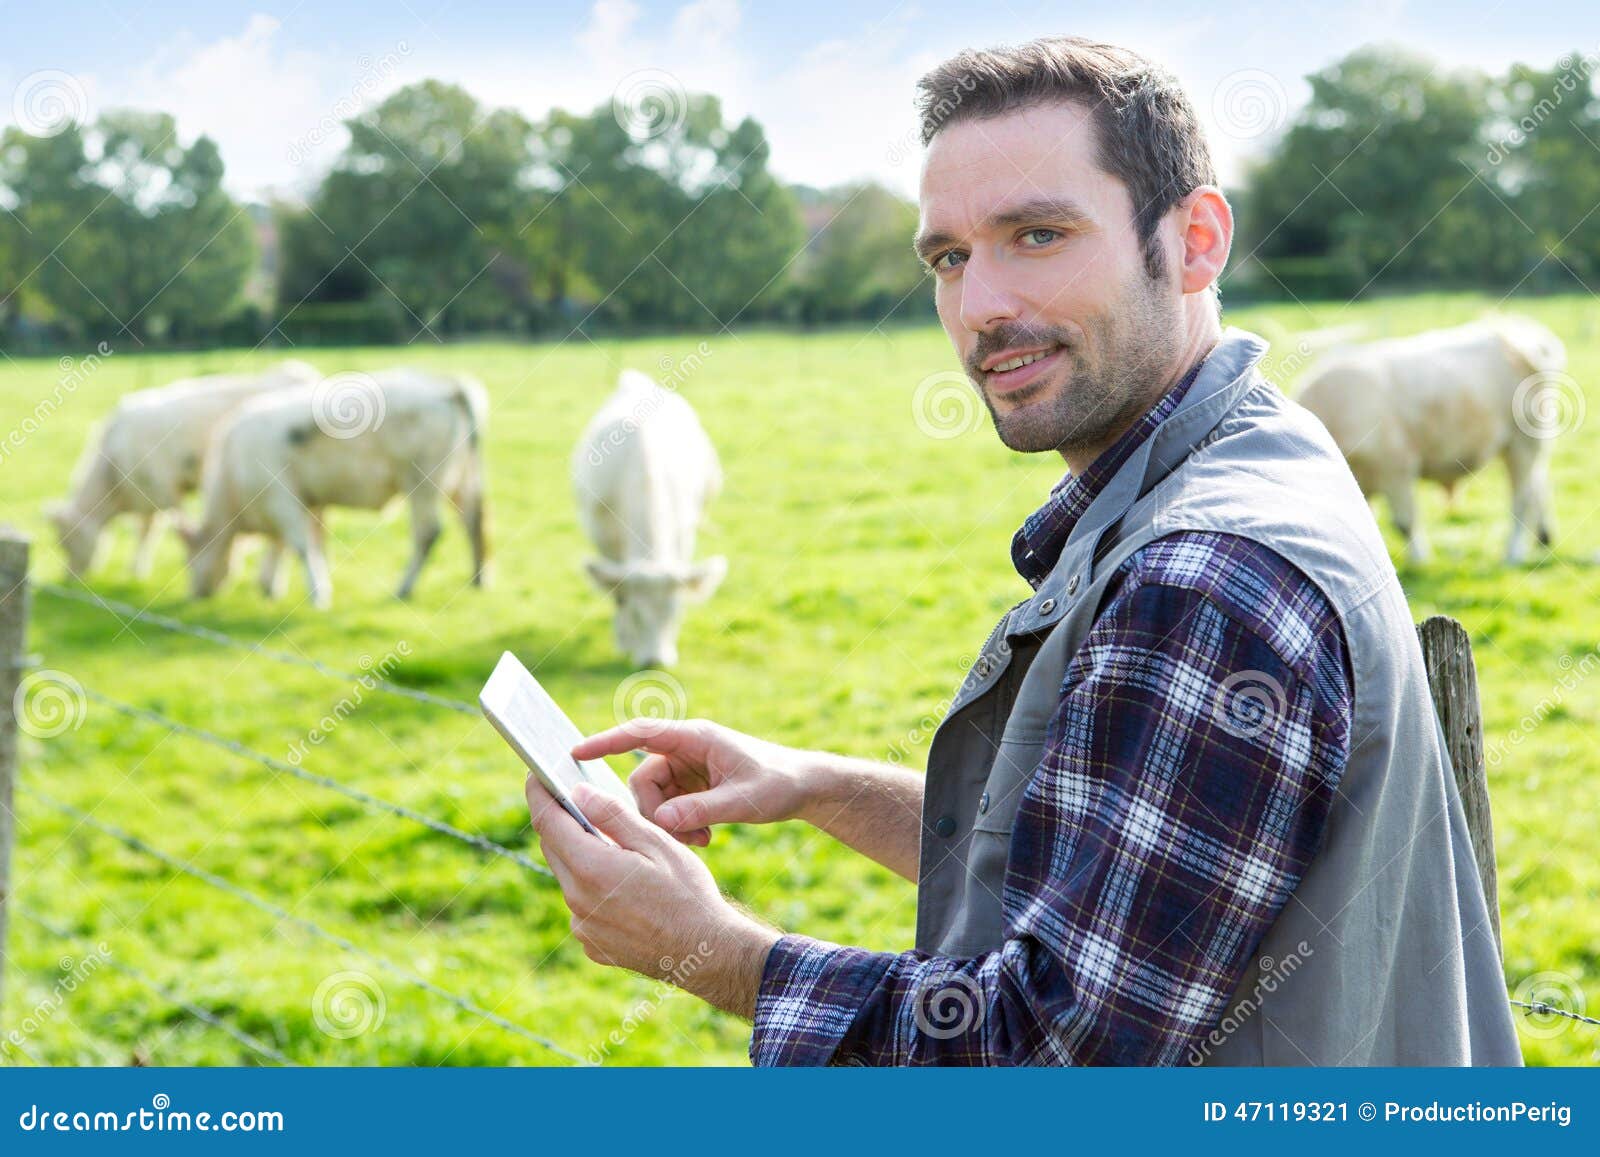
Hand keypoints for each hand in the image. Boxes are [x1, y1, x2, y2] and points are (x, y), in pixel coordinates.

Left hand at [525, 775, 777, 1015]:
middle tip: (576, 799)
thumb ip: (614, 816)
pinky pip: (582, 905)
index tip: (535, 773)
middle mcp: (578, 899)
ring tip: (613, 845)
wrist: (705, 953)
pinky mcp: (592, 943)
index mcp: (592, 868)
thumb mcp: (657, 844)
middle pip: (554, 848)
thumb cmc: (688, 893)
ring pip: (569, 876)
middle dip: (561, 821)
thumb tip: (579, 793)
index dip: (538, 793)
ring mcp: (583, 926)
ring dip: (581, 856)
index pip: (547, 822)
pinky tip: (624, 886)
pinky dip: (593, 887)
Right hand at [571, 718, 816, 844]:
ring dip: (668, 824)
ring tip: (701, 841)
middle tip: (678, 837)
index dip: (605, 741)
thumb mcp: (743, 800)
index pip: (640, 734)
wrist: (804, 787)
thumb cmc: (778, 783)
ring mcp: (688, 769)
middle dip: (652, 812)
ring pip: (654, 798)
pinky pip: (669, 808)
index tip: (574, 753)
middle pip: (643, 779)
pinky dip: (679, 826)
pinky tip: (705, 840)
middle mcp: (686, 749)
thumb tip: (661, 823)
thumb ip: (702, 810)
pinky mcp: (693, 787)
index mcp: (694, 738)